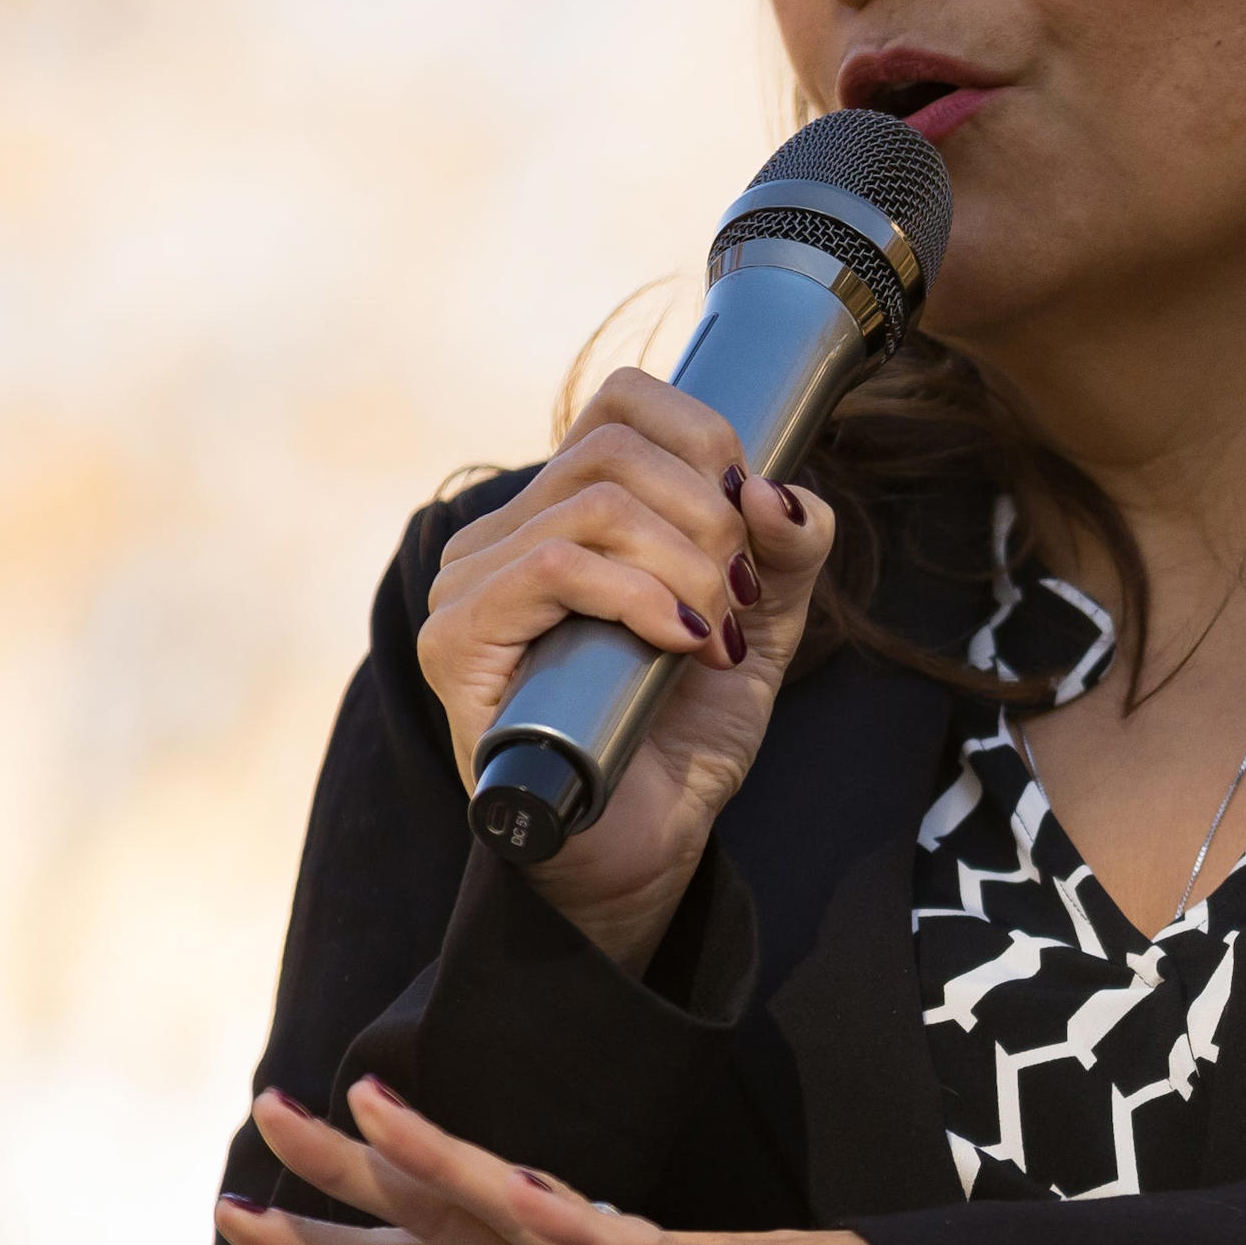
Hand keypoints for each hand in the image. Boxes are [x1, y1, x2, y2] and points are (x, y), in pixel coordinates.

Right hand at [417, 367, 836, 971]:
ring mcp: (470, 582)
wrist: (643, 843)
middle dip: (707, 514)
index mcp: (568, 507)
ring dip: (684, 563)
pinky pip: (552, 569)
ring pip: (592, 505)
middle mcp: (506, 531)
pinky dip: (639, 596)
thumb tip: (774, 491)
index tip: (749, 513)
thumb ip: (788, 546)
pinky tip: (683, 642)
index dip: (703, 433)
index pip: (621, 401)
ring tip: (716, 631)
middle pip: (614, 448)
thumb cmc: (682, 727)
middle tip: (738, 593)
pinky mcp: (457, 640)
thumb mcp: (762, 620)